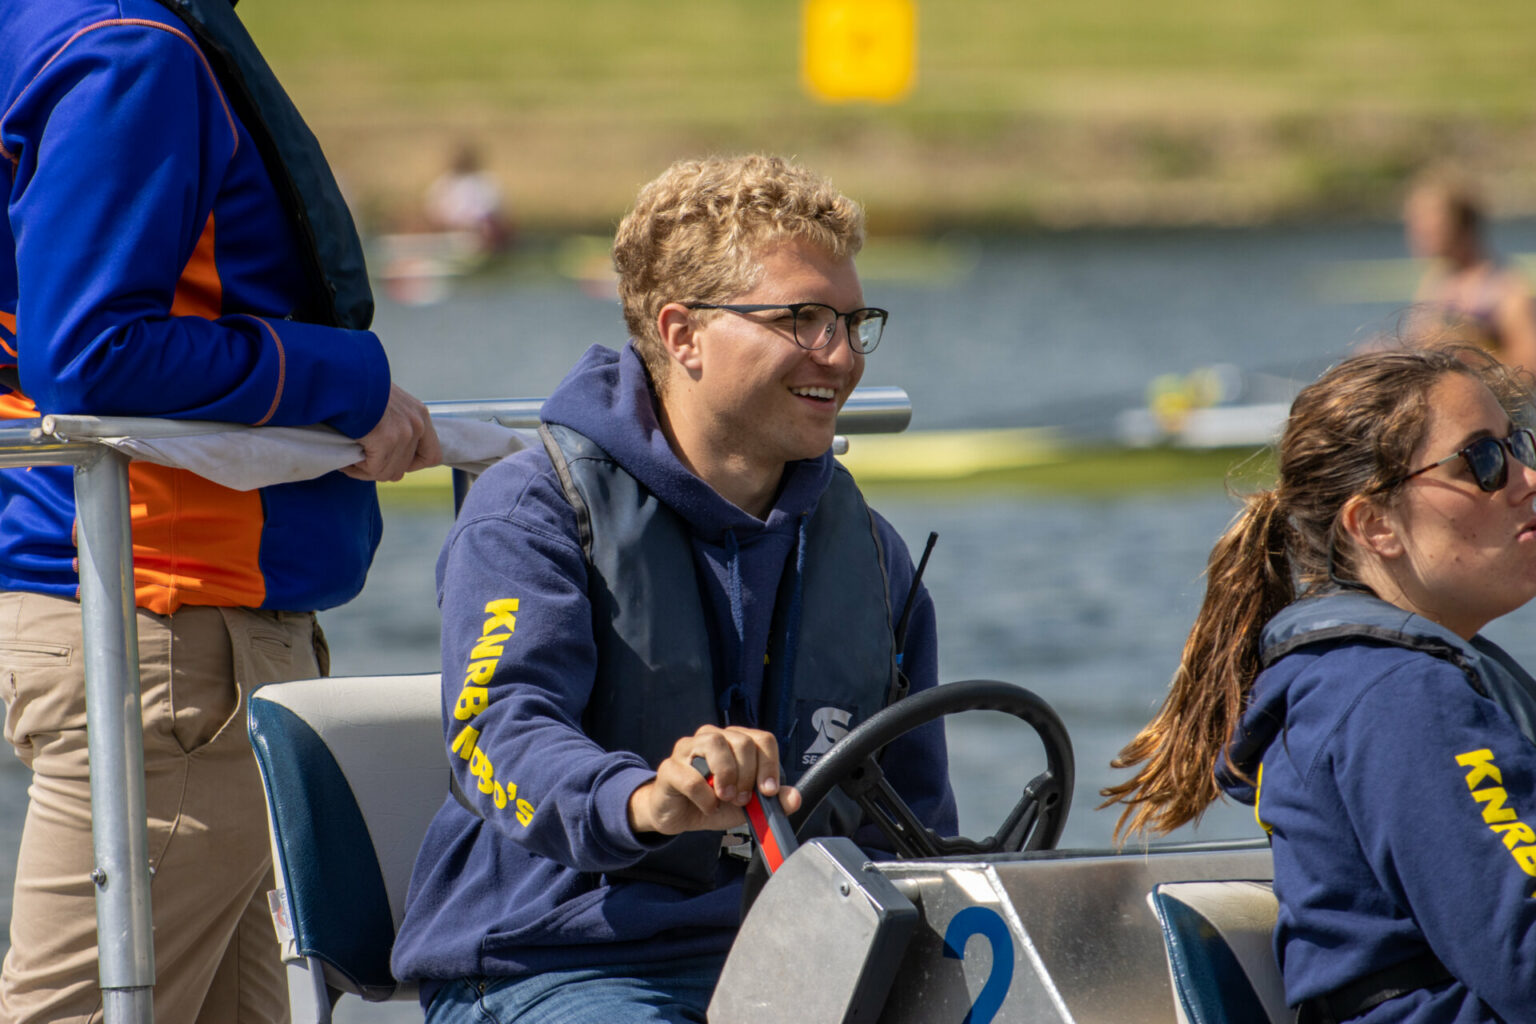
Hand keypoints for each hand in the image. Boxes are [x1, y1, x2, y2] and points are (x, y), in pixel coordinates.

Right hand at [342, 383, 441, 481]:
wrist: (341, 375)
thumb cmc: (356, 387)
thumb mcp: (385, 401)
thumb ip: (394, 422)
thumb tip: (388, 453)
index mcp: (420, 414)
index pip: (433, 455)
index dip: (412, 465)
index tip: (389, 460)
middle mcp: (417, 424)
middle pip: (404, 468)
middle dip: (380, 468)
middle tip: (360, 462)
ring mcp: (404, 432)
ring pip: (388, 472)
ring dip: (366, 470)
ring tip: (350, 459)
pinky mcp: (387, 439)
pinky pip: (374, 469)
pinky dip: (356, 469)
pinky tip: (345, 460)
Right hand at [627, 725, 802, 835]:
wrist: (678, 817)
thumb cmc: (714, 803)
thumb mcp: (748, 806)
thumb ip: (772, 802)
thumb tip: (794, 798)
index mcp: (735, 742)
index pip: (762, 739)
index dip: (769, 765)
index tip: (768, 791)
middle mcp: (712, 738)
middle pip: (741, 741)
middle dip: (748, 774)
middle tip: (742, 798)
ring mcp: (688, 749)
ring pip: (714, 744)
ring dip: (727, 776)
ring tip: (726, 797)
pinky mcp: (669, 768)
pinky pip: (691, 776)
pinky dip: (704, 796)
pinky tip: (707, 806)